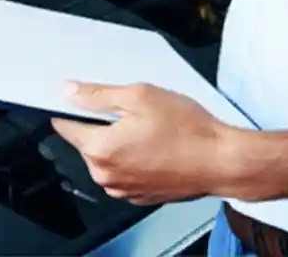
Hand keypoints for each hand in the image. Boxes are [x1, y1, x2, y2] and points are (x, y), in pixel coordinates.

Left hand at [51, 82, 240, 205]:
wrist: (222, 161)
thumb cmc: (188, 131)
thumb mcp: (139, 96)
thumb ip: (97, 95)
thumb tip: (69, 91)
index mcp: (100, 150)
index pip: (65, 127)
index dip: (72, 109)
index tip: (80, 100)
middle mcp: (106, 175)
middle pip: (87, 143)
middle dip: (102, 126)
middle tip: (131, 112)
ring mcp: (123, 189)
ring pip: (107, 158)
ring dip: (118, 143)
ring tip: (149, 130)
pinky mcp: (140, 196)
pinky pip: (125, 172)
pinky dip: (133, 159)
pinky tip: (156, 147)